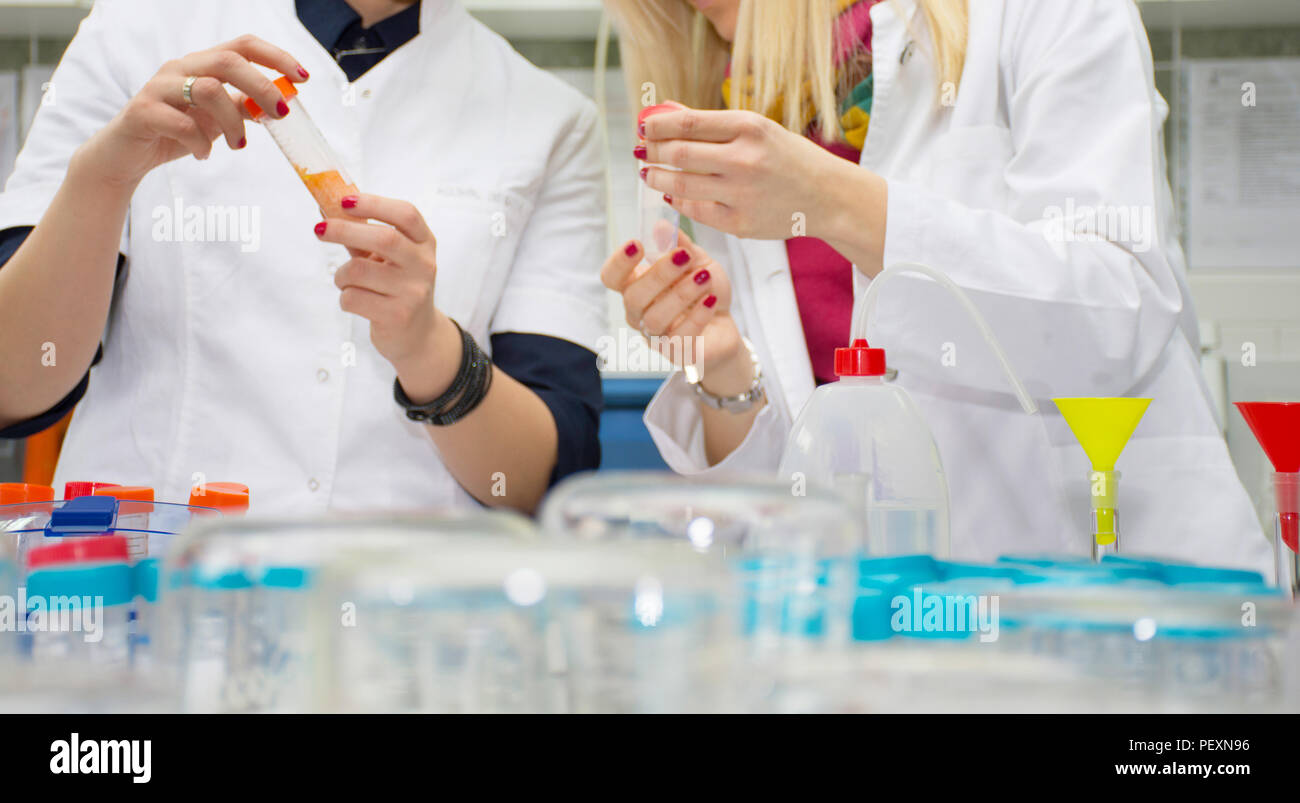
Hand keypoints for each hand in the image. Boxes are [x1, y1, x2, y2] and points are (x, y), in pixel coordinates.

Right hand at [75, 35, 308, 188]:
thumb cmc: (176, 132)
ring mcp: (159, 88)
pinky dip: (201, 142)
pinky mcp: (143, 112)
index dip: (276, 57)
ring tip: (237, 145)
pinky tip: (204, 154)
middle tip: (280, 115)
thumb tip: (280, 105)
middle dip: (262, 87)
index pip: (242, 45)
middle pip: (228, 61)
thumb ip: (243, 107)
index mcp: (201, 65)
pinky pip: (181, 123)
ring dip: (233, 122)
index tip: (303, 78)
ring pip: (207, 89)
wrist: (127, 155)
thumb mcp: (217, 119)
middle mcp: (180, 68)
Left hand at [315, 194, 458, 400]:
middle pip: (383, 238)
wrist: (417, 334)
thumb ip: (362, 232)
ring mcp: (413, 292)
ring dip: (341, 275)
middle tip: (319, 229)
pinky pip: (354, 298)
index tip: (345, 201)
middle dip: (344, 230)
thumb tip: (325, 206)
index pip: (406, 215)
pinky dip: (345, 297)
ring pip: (359, 271)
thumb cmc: (396, 286)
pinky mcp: (398, 316)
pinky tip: (355, 301)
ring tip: (345, 281)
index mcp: (424, 243)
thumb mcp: (387, 257)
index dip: (375, 204)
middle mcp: (424, 265)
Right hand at [601, 231, 752, 395]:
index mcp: (635, 286)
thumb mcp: (698, 261)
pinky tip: (712, 300)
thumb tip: (661, 225)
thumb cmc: (704, 290)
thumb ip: (681, 245)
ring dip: (681, 294)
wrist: (725, 325)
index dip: (619, 262)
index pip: (611, 277)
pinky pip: (680, 337)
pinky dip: (697, 316)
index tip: (638, 244)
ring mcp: (655, 336)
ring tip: (704, 278)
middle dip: (659, 274)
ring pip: (655, 318)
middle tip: (685, 256)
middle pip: (633, 297)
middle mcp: (638, 313)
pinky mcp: (676, 353)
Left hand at [637, 106, 850, 241]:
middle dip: (652, 151)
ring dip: (656, 178)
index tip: (643, 126)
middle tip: (642, 151)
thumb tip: (664, 111)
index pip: (687, 123)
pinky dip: (678, 199)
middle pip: (678, 154)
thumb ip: (710, 123)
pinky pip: (695, 210)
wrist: (827, 196)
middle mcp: (745, 160)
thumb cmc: (787, 157)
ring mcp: (742, 194)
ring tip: (649, 173)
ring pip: (680, 185)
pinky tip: (672, 191)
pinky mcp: (740, 223)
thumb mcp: (756, 129)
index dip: (657, 125)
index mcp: (749, 127)